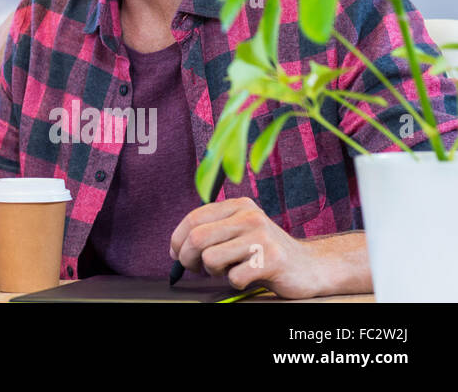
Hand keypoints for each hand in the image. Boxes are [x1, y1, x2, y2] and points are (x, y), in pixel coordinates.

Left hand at [169, 197, 320, 297]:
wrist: (312, 266)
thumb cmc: (267, 251)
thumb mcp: (240, 231)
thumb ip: (213, 232)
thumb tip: (176, 249)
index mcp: (238, 206)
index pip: (194, 218)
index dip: (177, 239)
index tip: (175, 255)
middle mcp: (249, 217)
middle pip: (197, 238)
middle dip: (188, 258)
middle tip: (196, 269)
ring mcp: (261, 237)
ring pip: (211, 258)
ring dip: (213, 272)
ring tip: (228, 270)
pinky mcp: (271, 259)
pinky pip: (234, 277)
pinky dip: (235, 283)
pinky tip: (248, 277)